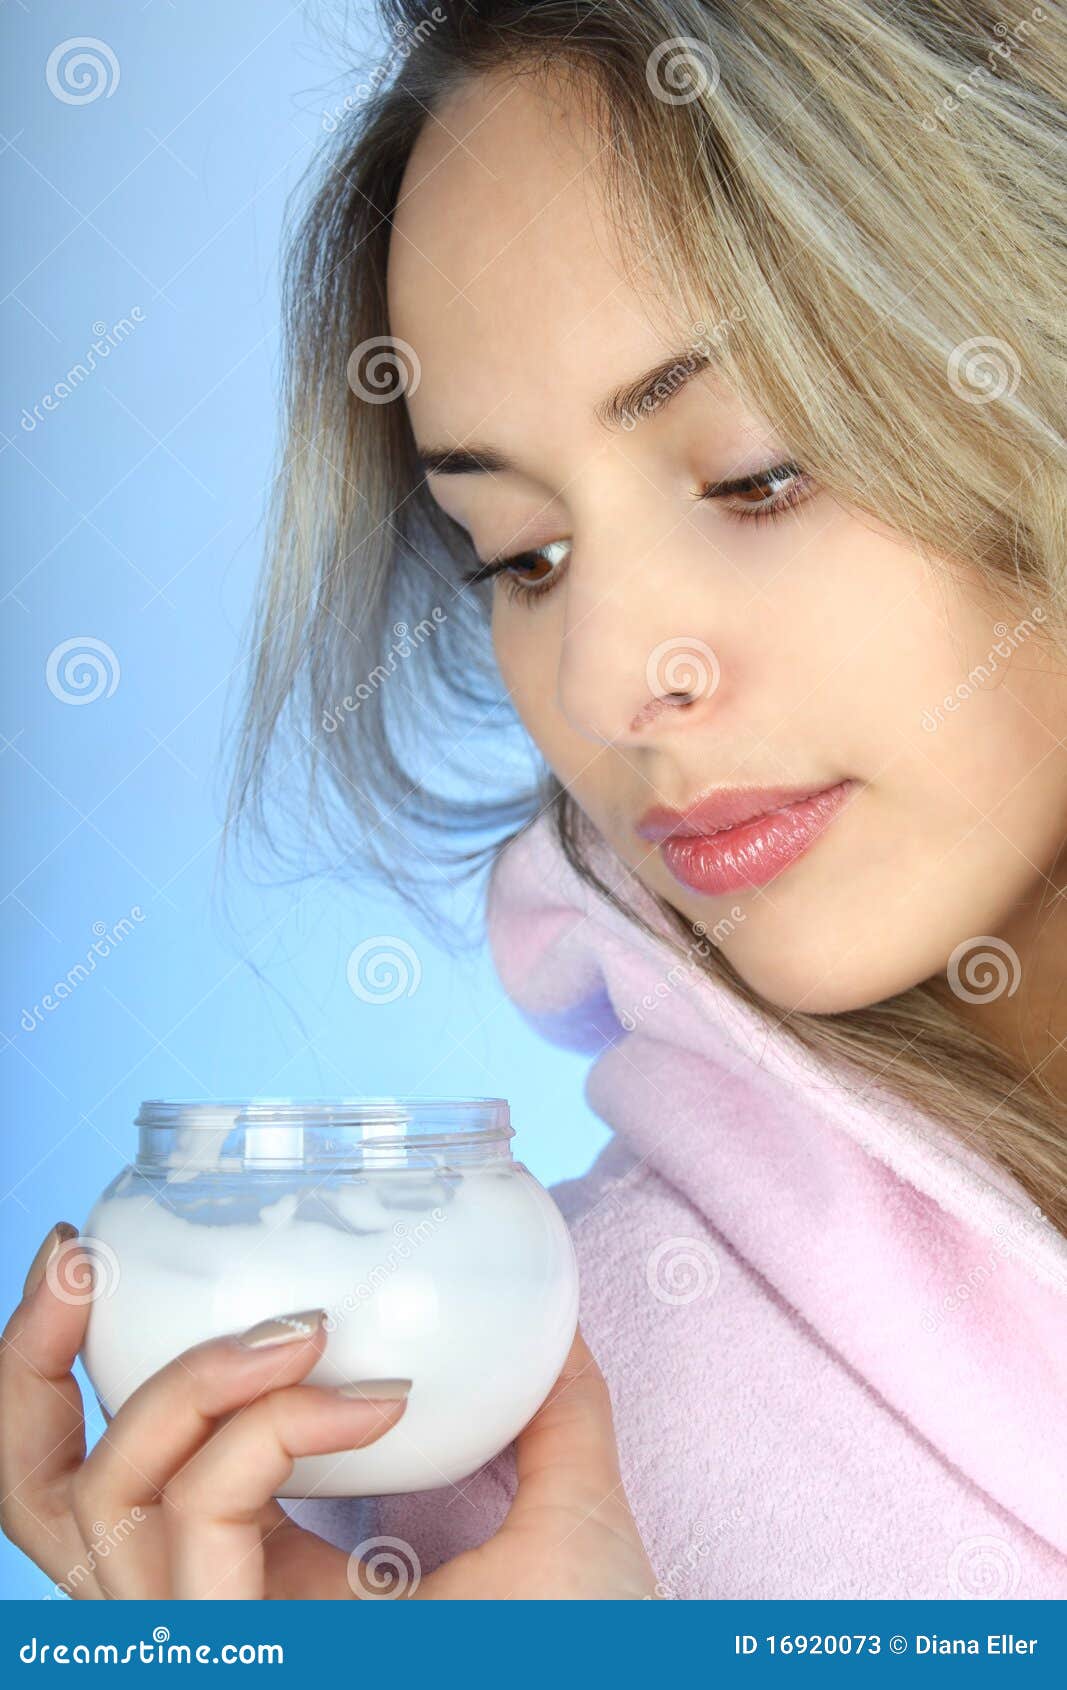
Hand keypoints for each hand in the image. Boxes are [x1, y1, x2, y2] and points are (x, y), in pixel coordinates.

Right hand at [1, 1224, 657, 1598]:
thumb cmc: (601, 1663)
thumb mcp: (568, 1516)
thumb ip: (551, 1415)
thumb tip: (547, 1321)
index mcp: (266, 1576)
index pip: (126, 1479)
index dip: (74, 1368)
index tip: (104, 1259)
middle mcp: (220, 1607)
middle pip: (51, 1498)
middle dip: (31, 1366)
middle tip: (83, 1259)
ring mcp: (226, 1637)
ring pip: (107, 1500)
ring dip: (188, 1378)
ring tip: (303, 1331)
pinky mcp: (246, 1650)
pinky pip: (204, 1522)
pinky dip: (271, 1433)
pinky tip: (371, 1402)